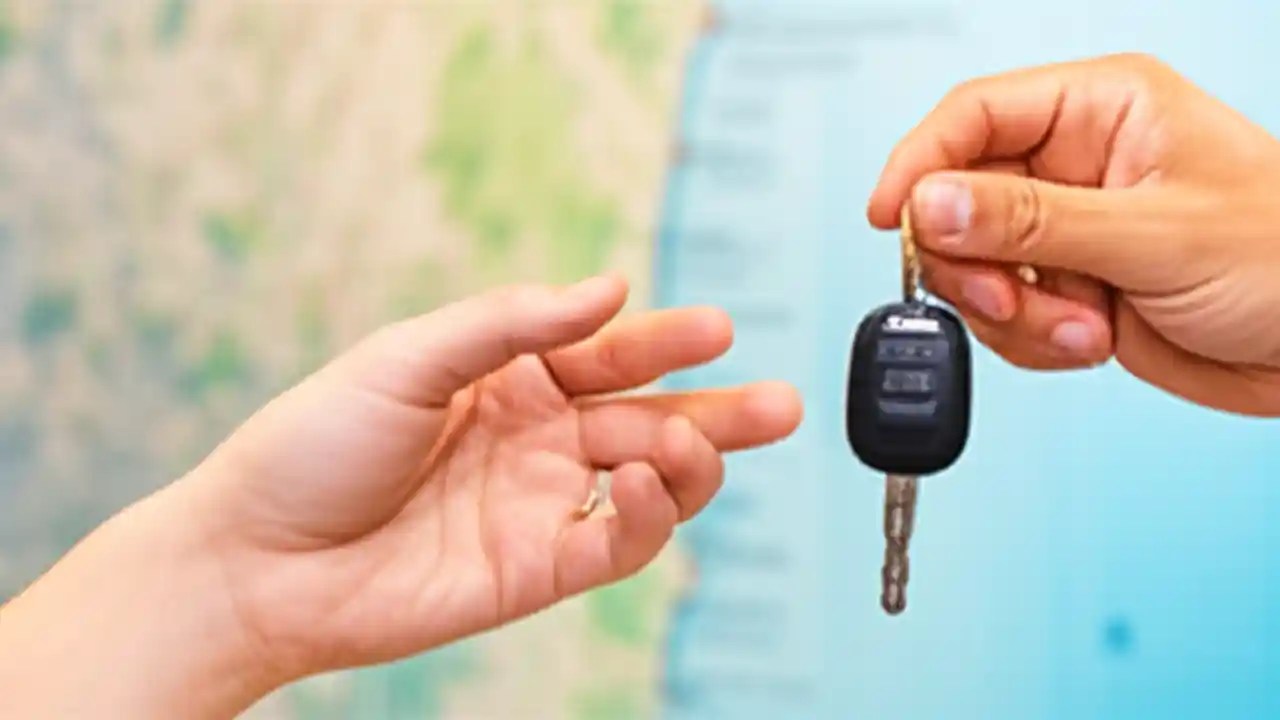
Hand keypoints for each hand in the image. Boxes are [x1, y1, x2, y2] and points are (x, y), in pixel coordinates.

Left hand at [193, 275, 800, 682]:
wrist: (258, 558)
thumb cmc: (314, 445)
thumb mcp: (409, 357)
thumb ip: (511, 324)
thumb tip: (609, 288)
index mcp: (509, 379)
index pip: (609, 355)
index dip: (665, 340)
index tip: (716, 328)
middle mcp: (536, 440)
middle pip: (649, 420)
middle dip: (718, 412)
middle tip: (779, 404)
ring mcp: (540, 504)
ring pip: (647, 485)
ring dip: (689, 465)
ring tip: (701, 445)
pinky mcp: (536, 569)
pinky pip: (615, 543)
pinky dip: (645, 517)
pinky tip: (643, 485)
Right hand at [868, 53, 1279, 415]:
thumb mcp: (1155, 232)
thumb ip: (1032, 221)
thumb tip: (933, 203)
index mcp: (1101, 110)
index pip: (973, 117)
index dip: (920, 164)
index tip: (893, 217)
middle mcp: (1074, 166)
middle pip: (959, 201)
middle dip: (977, 263)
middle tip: (1011, 295)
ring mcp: (1069, 231)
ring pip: (977, 268)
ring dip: (1015, 312)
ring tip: (1082, 323)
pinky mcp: (1070, 287)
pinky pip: (1006, 315)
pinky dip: (1034, 339)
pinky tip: (1092, 338)